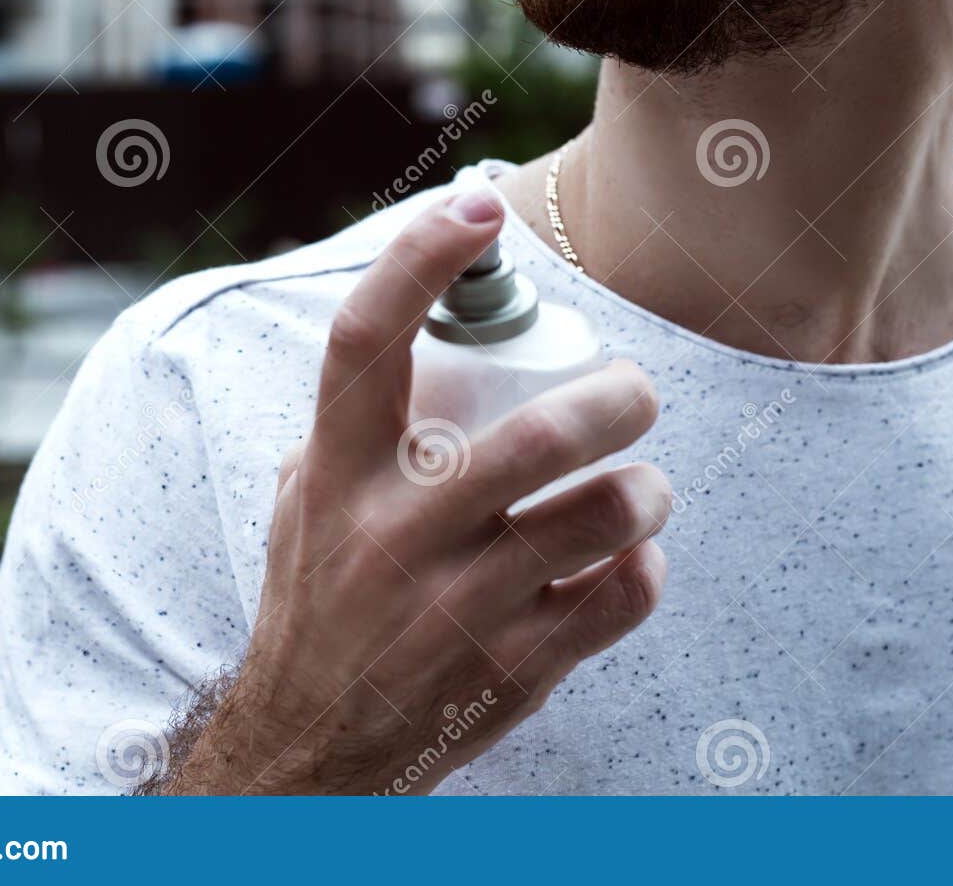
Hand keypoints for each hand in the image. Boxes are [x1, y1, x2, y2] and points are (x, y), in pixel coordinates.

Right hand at [153, 191, 669, 794]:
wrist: (309, 746)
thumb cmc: (322, 598)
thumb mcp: (307, 500)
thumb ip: (356, 422)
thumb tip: (429, 320)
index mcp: (337, 473)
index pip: (367, 340)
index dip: (422, 259)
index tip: (478, 206)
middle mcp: (394, 535)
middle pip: (538, 437)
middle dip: (619, 398)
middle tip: (636, 394)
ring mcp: (456, 610)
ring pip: (600, 517)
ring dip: (646, 491)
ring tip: (644, 487)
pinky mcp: (510, 673)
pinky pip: (618, 602)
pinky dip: (642, 572)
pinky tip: (626, 564)